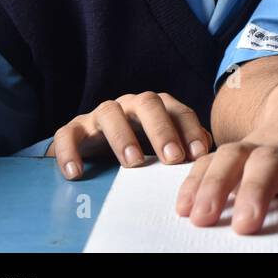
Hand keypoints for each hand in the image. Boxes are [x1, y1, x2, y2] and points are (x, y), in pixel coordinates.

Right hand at [49, 91, 211, 179]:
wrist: (92, 147)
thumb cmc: (138, 145)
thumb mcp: (162, 146)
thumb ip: (186, 146)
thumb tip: (209, 154)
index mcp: (157, 107)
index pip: (178, 111)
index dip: (190, 130)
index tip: (198, 154)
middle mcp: (130, 105)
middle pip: (148, 104)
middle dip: (162, 130)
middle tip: (172, 158)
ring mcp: (100, 114)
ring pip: (110, 113)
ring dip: (122, 137)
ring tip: (133, 163)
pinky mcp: (73, 129)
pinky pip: (68, 134)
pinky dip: (70, 151)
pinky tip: (77, 173)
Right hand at [174, 67, 277, 234]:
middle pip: (272, 160)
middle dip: (257, 190)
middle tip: (246, 224)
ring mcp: (262, 141)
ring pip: (234, 156)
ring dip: (215, 185)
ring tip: (200, 216)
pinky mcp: (239, 147)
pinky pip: (213, 159)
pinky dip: (195, 180)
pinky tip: (183, 206)